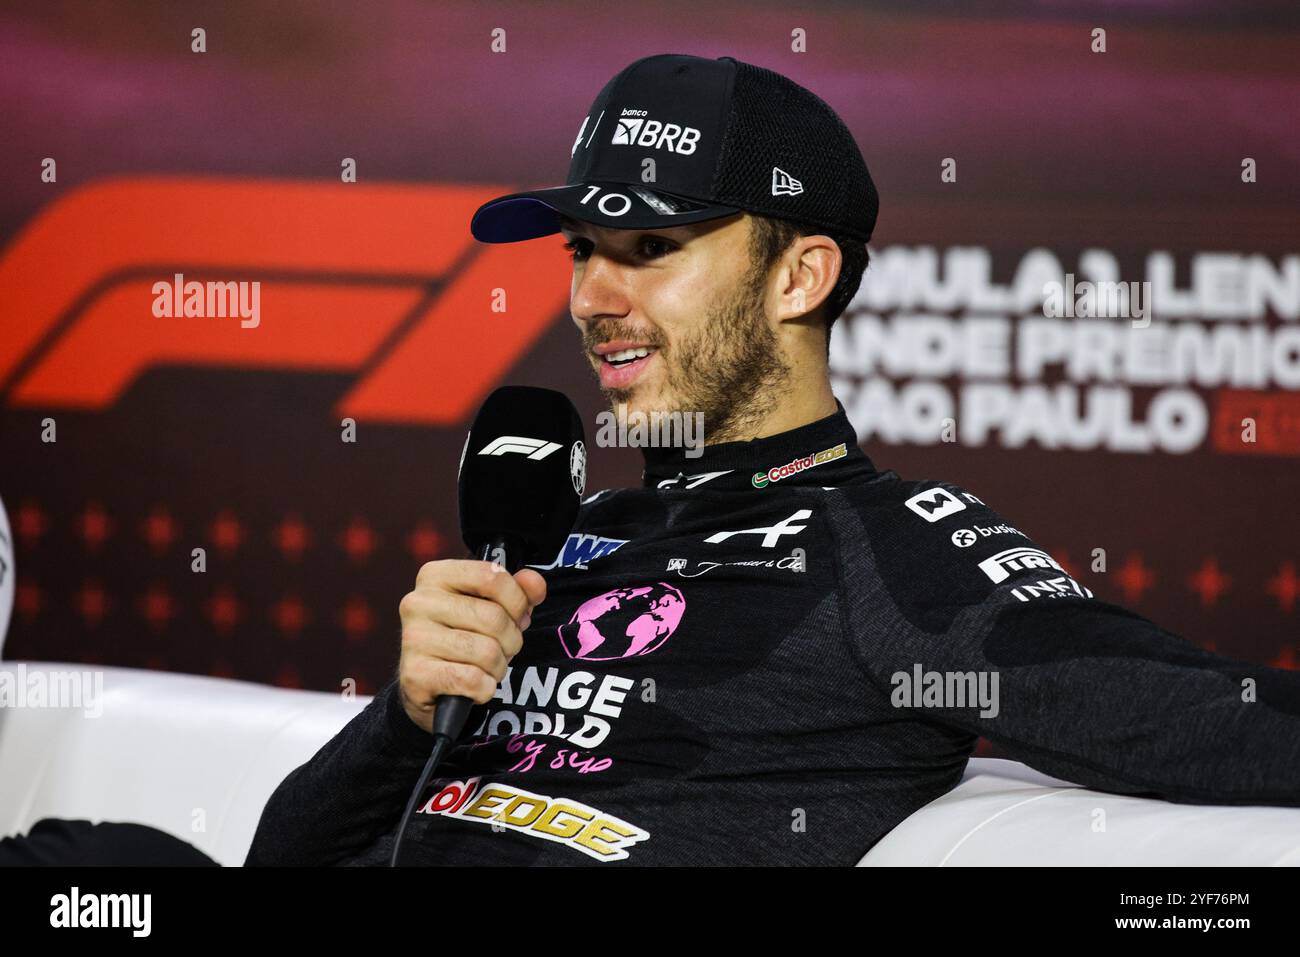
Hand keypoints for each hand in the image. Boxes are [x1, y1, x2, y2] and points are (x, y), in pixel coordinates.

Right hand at [396, 559, 546, 733]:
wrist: (428, 687)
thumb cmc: (463, 638)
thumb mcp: (491, 607)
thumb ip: (518, 591)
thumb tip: (534, 582)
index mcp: (435, 576)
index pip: (492, 577)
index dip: (517, 601)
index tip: (516, 615)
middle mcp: (418, 602)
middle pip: (494, 618)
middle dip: (511, 640)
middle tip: (503, 648)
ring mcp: (414, 638)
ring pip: (487, 652)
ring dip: (498, 667)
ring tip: (485, 667)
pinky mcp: (415, 675)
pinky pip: (472, 680)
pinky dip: (484, 688)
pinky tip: (472, 686)